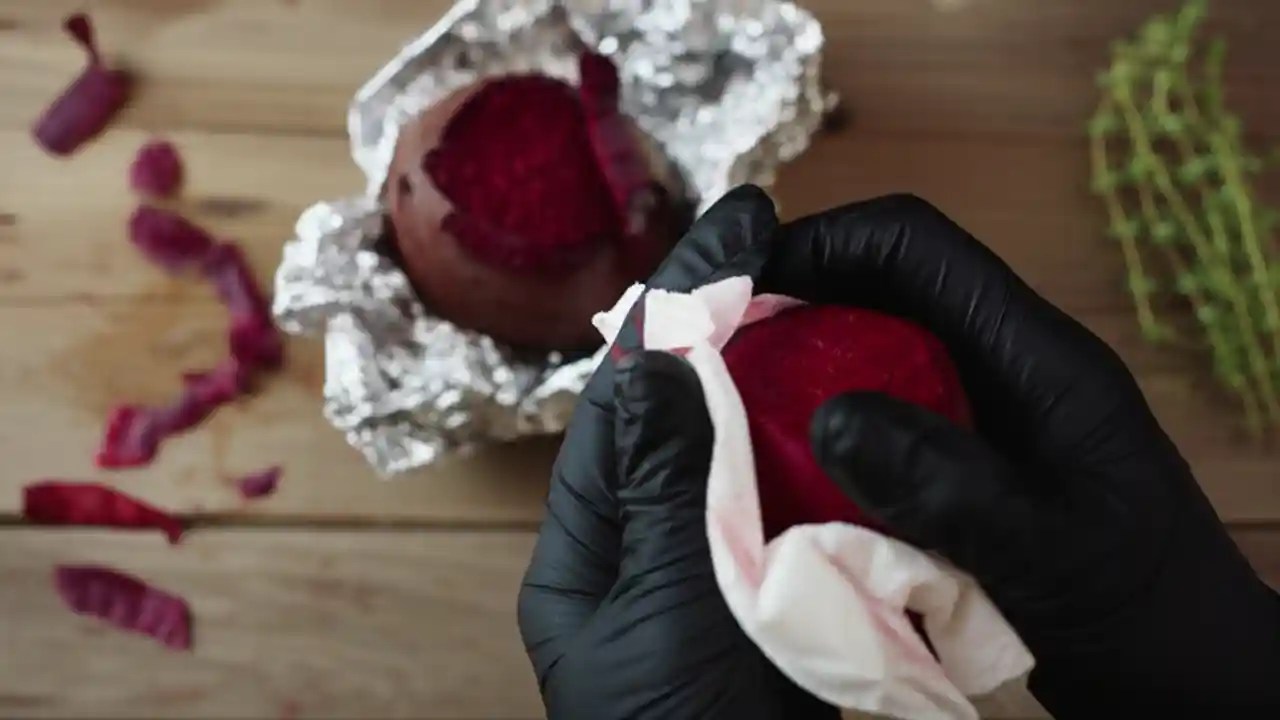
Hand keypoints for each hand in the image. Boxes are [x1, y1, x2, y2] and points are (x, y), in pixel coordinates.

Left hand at [517, 188, 834, 718]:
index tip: (738, 221)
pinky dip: (826, 448)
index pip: (629, 398)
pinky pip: (799, 501)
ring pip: (743, 445)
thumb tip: (655, 363)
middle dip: (727, 321)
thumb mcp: (661, 616)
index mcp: (592, 546)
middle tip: (783, 233)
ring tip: (825, 289)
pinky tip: (860, 399)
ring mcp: (712, 565)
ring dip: (780, 372)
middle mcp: (646, 543)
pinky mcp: (778, 590)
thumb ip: (664, 491)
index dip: (679, 304)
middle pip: (684, 407)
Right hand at [763, 194, 1279, 714]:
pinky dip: (824, 427)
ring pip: (875, 351)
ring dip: (803, 365)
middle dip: (795, 302)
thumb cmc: (1142, 612)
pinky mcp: (967, 462)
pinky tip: (783, 468)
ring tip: (731, 401)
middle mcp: (1003, 364)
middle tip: (713, 349)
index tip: (738, 283)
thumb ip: (946, 482)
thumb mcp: (1046, 550)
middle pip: (883, 288)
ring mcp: (984, 414)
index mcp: (1033, 352)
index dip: (822, 242)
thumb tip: (829, 416)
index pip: (915, 245)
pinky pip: (881, 418)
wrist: (1195, 676)